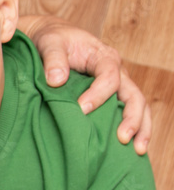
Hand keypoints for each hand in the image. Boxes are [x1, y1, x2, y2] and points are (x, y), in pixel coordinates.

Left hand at [22, 15, 150, 153]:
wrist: (53, 39)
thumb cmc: (52, 40)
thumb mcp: (50, 42)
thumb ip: (53, 59)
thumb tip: (56, 81)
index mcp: (104, 57)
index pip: (110, 77)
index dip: (98, 94)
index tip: (81, 109)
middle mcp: (117, 71)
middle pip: (134, 95)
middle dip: (132, 118)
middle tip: (123, 139)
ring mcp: (117, 85)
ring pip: (138, 106)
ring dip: (140, 128)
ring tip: (136, 150)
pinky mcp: (111, 96)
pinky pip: (126, 112)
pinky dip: (133, 128)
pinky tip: (129, 148)